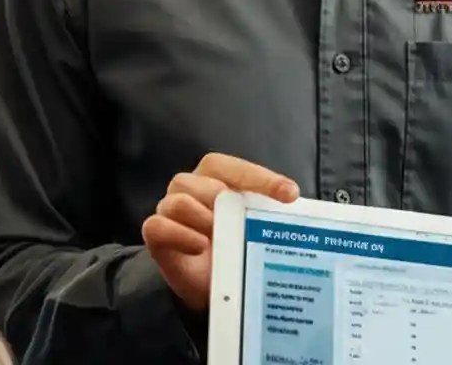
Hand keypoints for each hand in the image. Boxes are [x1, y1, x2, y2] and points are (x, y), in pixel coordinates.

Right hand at [142, 153, 298, 311]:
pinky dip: (180, 234)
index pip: (231, 166)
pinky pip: (157, 226)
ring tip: (221, 235)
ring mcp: (168, 209)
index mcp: (214, 177)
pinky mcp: (155, 235)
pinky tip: (201, 246)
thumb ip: (263, 212)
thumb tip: (295, 207)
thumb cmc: (234, 245)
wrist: (212, 285)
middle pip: (202, 180)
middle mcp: (189, 187)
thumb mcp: (252, 226)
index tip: (290, 194)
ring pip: (179, 201)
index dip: (260, 177)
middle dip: (228, 198)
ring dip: (203, 217)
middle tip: (246, 218)